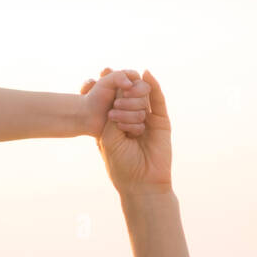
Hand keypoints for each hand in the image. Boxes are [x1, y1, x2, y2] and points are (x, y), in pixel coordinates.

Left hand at [92, 70, 171, 195]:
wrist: (140, 182)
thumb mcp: (109, 137)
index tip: (96, 77)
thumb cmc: (120, 163)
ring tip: (123, 111)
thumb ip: (114, 114)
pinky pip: (158, 101)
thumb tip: (120, 91)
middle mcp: (130, 118)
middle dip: (119, 97)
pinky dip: (154, 86)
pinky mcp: (161, 122)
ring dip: (132, 99)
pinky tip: (147, 74)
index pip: (110, 99)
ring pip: (141, 96)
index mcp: (113, 122)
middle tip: (114, 110)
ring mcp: (146, 119)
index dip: (104, 87)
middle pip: (126, 95)